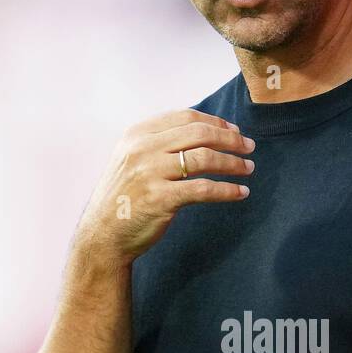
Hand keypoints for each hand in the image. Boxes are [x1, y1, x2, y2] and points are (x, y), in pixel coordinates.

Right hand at [74, 109, 254, 267]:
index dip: (216, 122)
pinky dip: (227, 190)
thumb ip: (159, 143)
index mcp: (137, 134)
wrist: (102, 235)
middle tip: (249, 147)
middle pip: (199, 134)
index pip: (185, 117)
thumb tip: (203, 131)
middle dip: (230, 139)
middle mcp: (142, 149)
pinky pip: (204, 189)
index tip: (234, 131)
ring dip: (233, 163)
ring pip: (204, 158)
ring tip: (248, 168)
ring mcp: (151, 173)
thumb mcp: (132, 160)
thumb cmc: (124, 198)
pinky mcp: (161, 199)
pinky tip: (241, 193)